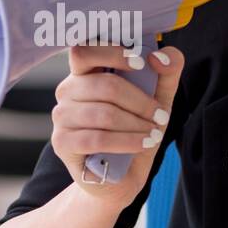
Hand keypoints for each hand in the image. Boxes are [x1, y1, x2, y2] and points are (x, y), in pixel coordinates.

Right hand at [50, 44, 184, 206]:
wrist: (120, 177)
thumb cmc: (135, 131)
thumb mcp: (157, 99)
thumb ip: (166, 72)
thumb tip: (161, 56)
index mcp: (85, 73)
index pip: (85, 50)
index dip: (113, 53)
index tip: (141, 64)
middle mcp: (68, 90)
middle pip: (105, 85)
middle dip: (140, 102)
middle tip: (160, 116)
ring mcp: (61, 116)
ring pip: (103, 113)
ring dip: (136, 124)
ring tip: (153, 134)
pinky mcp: (62, 142)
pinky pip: (97, 138)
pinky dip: (126, 141)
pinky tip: (142, 145)